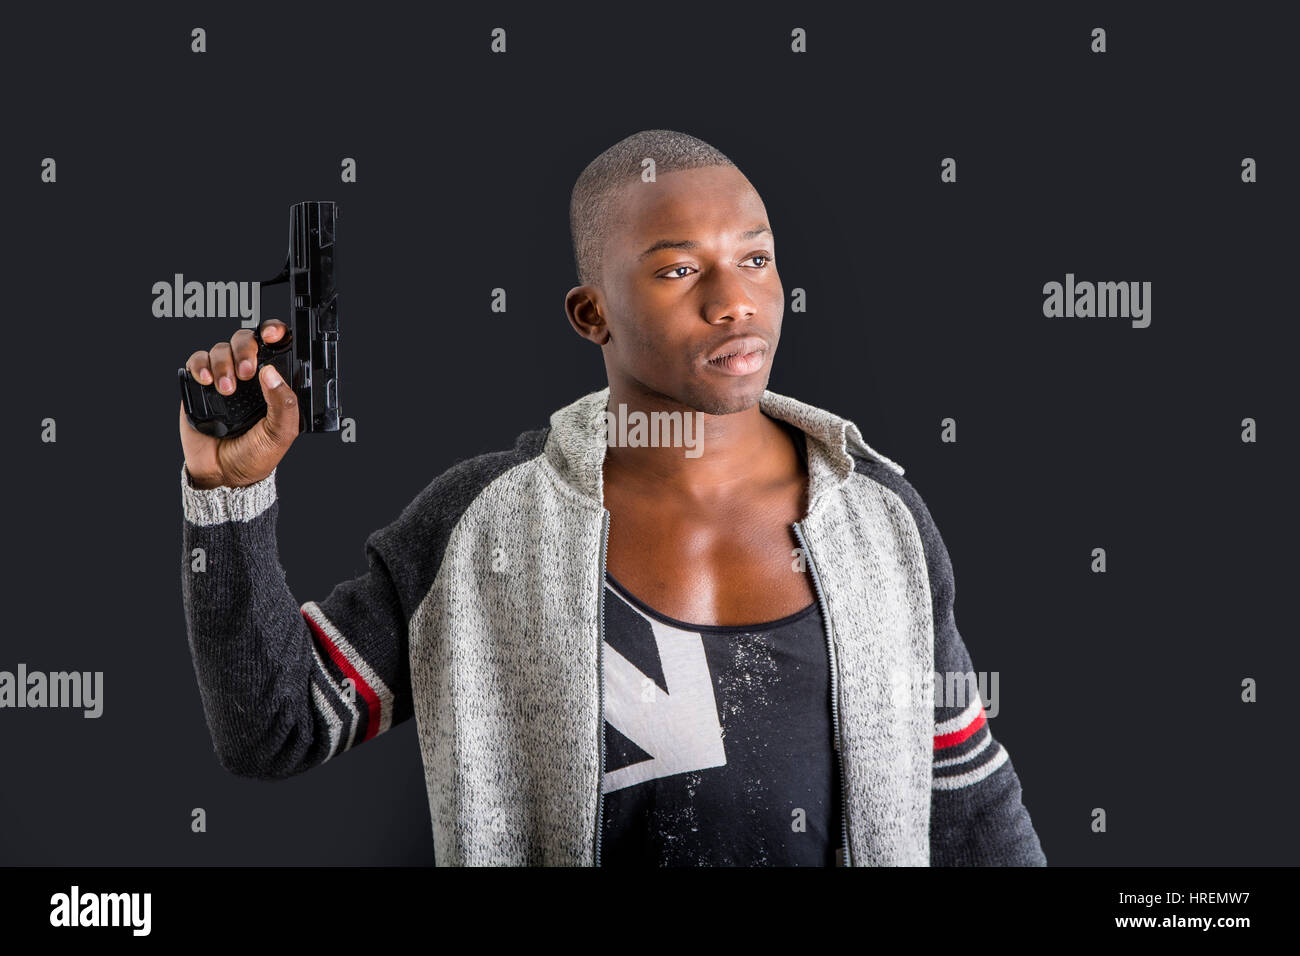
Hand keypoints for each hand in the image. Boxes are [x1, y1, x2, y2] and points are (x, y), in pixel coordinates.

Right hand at [178, 320, 298, 488]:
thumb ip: (283, 403)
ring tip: (227, 389)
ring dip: (223, 364)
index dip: (275, 332)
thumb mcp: (281, 433)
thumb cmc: (256, 455)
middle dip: (246, 350)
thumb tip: (271, 373)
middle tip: (247, 373)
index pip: (277, 347)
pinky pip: (197, 360)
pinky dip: (201, 365)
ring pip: (221, 348)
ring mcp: (224, 378)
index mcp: (274, 382)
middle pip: (246, 340)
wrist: (223, 474)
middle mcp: (249, 375)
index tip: (272, 335)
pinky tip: (207, 380)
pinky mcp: (200, 386)